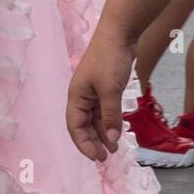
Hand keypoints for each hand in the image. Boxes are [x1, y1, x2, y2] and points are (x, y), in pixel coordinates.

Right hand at [66, 30, 136, 161]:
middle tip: (105, 158)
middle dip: (92, 142)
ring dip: (102, 134)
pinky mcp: (104, 88)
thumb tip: (112, 139)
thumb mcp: (110, 90)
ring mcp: (93, 92)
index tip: (95, 158)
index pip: (74, 126)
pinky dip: (109, 123)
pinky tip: (116, 132)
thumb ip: (110, 116)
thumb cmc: (109, 59)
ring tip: (113, 150)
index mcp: (76, 96)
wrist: (119, 34)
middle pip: (82, 125)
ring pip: (94, 119)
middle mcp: (81, 96)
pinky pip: (103, 111)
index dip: (82, 143)